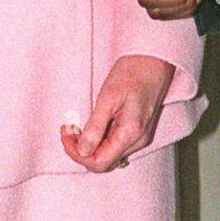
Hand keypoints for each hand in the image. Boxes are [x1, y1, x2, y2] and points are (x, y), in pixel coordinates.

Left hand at [59, 54, 174, 171]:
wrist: (155, 58)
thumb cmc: (132, 72)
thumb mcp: (108, 97)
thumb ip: (96, 127)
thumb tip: (82, 151)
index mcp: (131, 134)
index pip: (99, 162)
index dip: (77, 154)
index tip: (65, 134)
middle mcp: (138, 141)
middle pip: (103, 162)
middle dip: (80, 150)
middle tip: (67, 129)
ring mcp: (140, 137)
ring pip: (108, 154)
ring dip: (88, 145)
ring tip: (76, 125)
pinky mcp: (138, 130)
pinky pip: (114, 144)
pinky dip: (99, 139)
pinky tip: (90, 124)